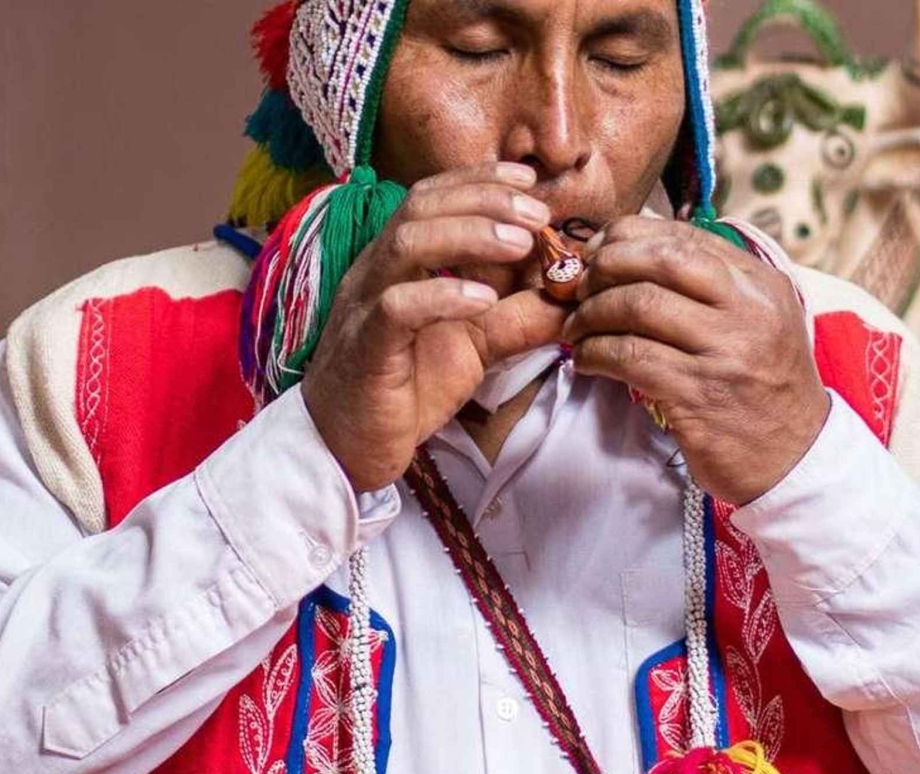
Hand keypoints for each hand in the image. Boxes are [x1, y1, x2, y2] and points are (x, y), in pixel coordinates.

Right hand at [303, 163, 570, 491]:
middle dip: (484, 199)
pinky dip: (443, 294)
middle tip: (537, 213)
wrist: (349, 447)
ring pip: (407, 243)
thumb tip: (570, 294)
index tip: (529, 180)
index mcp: (398, 263)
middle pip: (421, 206)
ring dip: (469, 234)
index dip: (479, 180)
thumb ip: (517, 316)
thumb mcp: (475, 345)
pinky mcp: (366, 347)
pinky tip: (484, 299)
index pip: (432, 197)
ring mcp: (366, 305)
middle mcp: (377, 271)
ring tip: (520, 243)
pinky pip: (397, 306)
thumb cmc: (405, 389)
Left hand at [562, 217, 829, 505]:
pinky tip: (587, 361)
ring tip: (577, 329)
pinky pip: (629, 357)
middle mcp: (747, 310)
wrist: (794, 458)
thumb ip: (713, 287)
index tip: (595, 252)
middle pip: (659, 261)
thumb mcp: (760, 322)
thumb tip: (636, 256)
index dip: (627, 238)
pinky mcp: (696, 394)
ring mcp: (724, 352)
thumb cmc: (763, 388)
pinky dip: (596, 354)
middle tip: (578, 289)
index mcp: (760, 284)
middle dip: (604, 267)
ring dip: (591, 314)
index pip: (684, 237)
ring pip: (638, 306)